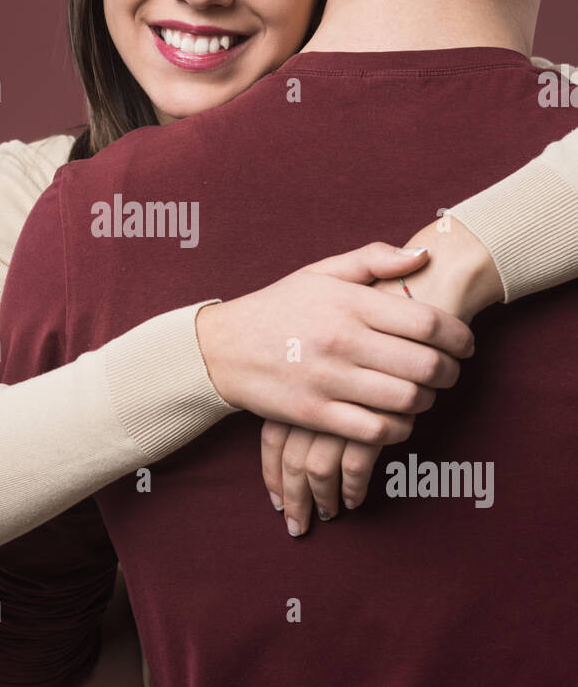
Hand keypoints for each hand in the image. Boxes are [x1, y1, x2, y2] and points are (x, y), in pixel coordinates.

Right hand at [194, 241, 473, 446]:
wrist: (222, 347)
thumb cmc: (279, 307)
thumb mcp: (321, 272)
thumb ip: (374, 259)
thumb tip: (424, 255)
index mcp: (349, 303)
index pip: (427, 322)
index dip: (459, 336)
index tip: (465, 344)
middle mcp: (342, 340)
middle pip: (425, 364)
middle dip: (450, 372)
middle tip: (450, 372)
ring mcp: (328, 380)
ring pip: (406, 400)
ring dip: (426, 401)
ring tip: (424, 394)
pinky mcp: (315, 414)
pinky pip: (376, 430)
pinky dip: (399, 429)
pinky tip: (398, 419)